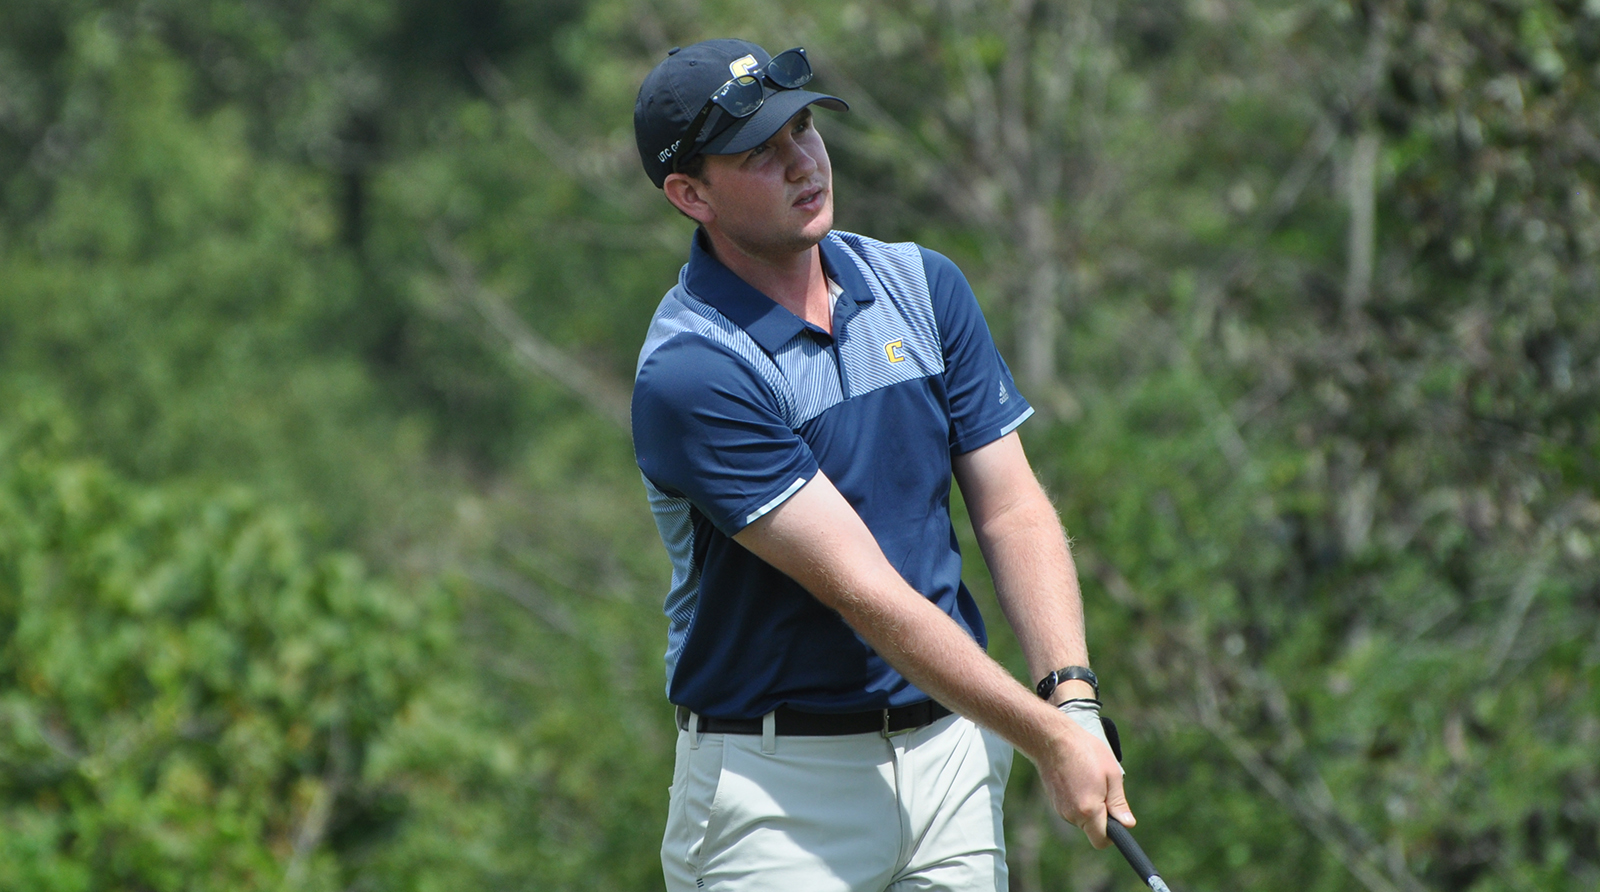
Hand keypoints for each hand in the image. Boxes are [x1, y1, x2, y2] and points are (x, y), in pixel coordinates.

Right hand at [1036, 712, 1133, 848]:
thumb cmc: (1085, 752)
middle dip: (1102, 816)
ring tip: (1089, 778)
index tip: (1116, 818)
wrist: (1051, 738)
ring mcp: (1060, 809)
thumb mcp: (1111, 774)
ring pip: (1082, 818)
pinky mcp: (1054, 801)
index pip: (1101, 841)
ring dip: (1090, 806)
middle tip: (1104, 788)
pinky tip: (1078, 777)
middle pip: (1092, 829)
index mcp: (1088, 810)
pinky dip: (1079, 799)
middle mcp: (1072, 814)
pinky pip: (1072, 809)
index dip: (1112, 834)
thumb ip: (1119, 803)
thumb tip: (1127, 824)